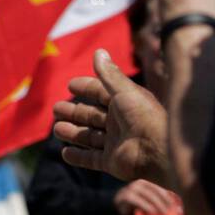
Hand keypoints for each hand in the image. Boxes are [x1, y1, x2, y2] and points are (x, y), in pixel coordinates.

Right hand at [53, 49, 172, 186]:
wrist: (158, 150)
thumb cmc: (143, 116)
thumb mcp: (124, 91)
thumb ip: (109, 74)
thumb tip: (99, 51)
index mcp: (125, 104)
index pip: (101, 94)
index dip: (86, 88)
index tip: (70, 86)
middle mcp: (120, 123)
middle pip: (92, 116)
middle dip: (74, 112)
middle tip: (56, 109)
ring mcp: (116, 144)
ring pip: (89, 137)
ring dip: (73, 133)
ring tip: (57, 129)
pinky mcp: (112, 162)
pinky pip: (91, 159)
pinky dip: (78, 157)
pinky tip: (65, 153)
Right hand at [113, 178, 180, 214]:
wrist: (115, 203)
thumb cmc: (133, 203)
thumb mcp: (145, 200)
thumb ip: (156, 201)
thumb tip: (174, 208)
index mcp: (144, 184)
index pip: (159, 190)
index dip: (168, 197)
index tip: (174, 207)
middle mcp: (138, 184)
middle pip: (154, 192)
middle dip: (163, 201)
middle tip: (169, 211)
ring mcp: (131, 189)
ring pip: (147, 195)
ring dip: (157, 204)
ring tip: (163, 212)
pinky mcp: (126, 196)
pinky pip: (138, 200)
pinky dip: (146, 206)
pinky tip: (152, 211)